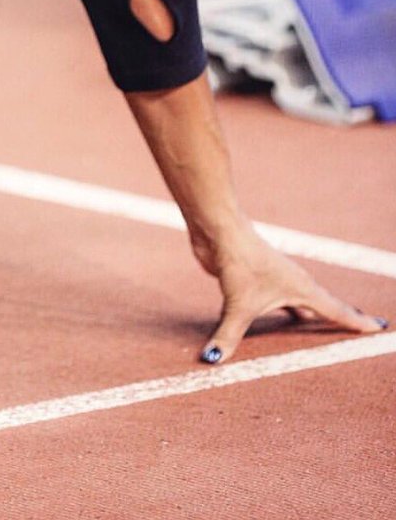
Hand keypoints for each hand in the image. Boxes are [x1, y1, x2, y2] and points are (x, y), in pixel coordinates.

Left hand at [192, 223, 387, 363]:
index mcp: (302, 288)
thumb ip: (228, 335)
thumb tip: (211, 361)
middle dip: (340, 318)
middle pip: (323, 305)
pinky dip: (286, 310)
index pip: (336, 310)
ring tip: (321, 328)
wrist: (220, 229)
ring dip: (311, 315)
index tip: (381, 328)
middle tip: (360, 329)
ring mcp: (275, 278)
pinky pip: (278, 299)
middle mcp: (293, 282)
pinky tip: (283, 315)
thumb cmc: (238, 261)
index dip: (357, 322)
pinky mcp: (256, 278)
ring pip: (299, 302)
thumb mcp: (237, 305)